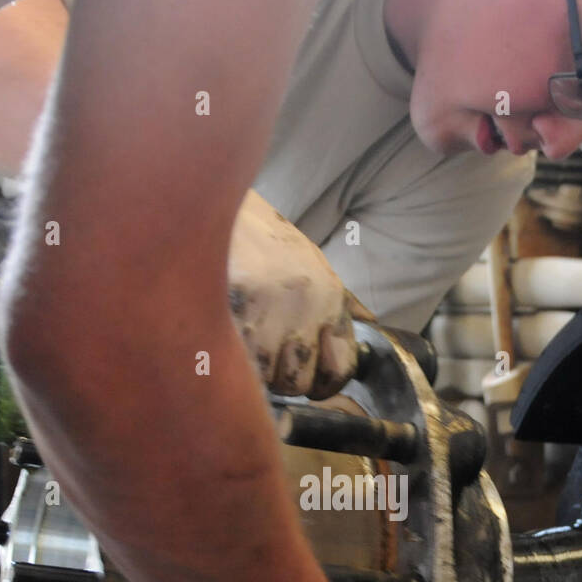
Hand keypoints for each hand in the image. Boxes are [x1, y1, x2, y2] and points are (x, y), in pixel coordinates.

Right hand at [227, 190, 375, 399]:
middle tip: (263, 353)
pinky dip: (225, 359)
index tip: (307, 378)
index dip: (322, 382)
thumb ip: (340, 300)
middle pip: (298, 383)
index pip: (340, 370)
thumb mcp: (309, 261)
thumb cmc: (259, 236)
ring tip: (239, 338)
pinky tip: (220, 332)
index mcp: (329, 296)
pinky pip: (234, 364)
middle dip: (280, 377)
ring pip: (264, 380)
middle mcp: (306, 305)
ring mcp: (269, 311)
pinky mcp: (232, 310)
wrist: (211, 199)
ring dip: (250, 370)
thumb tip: (369, 325)